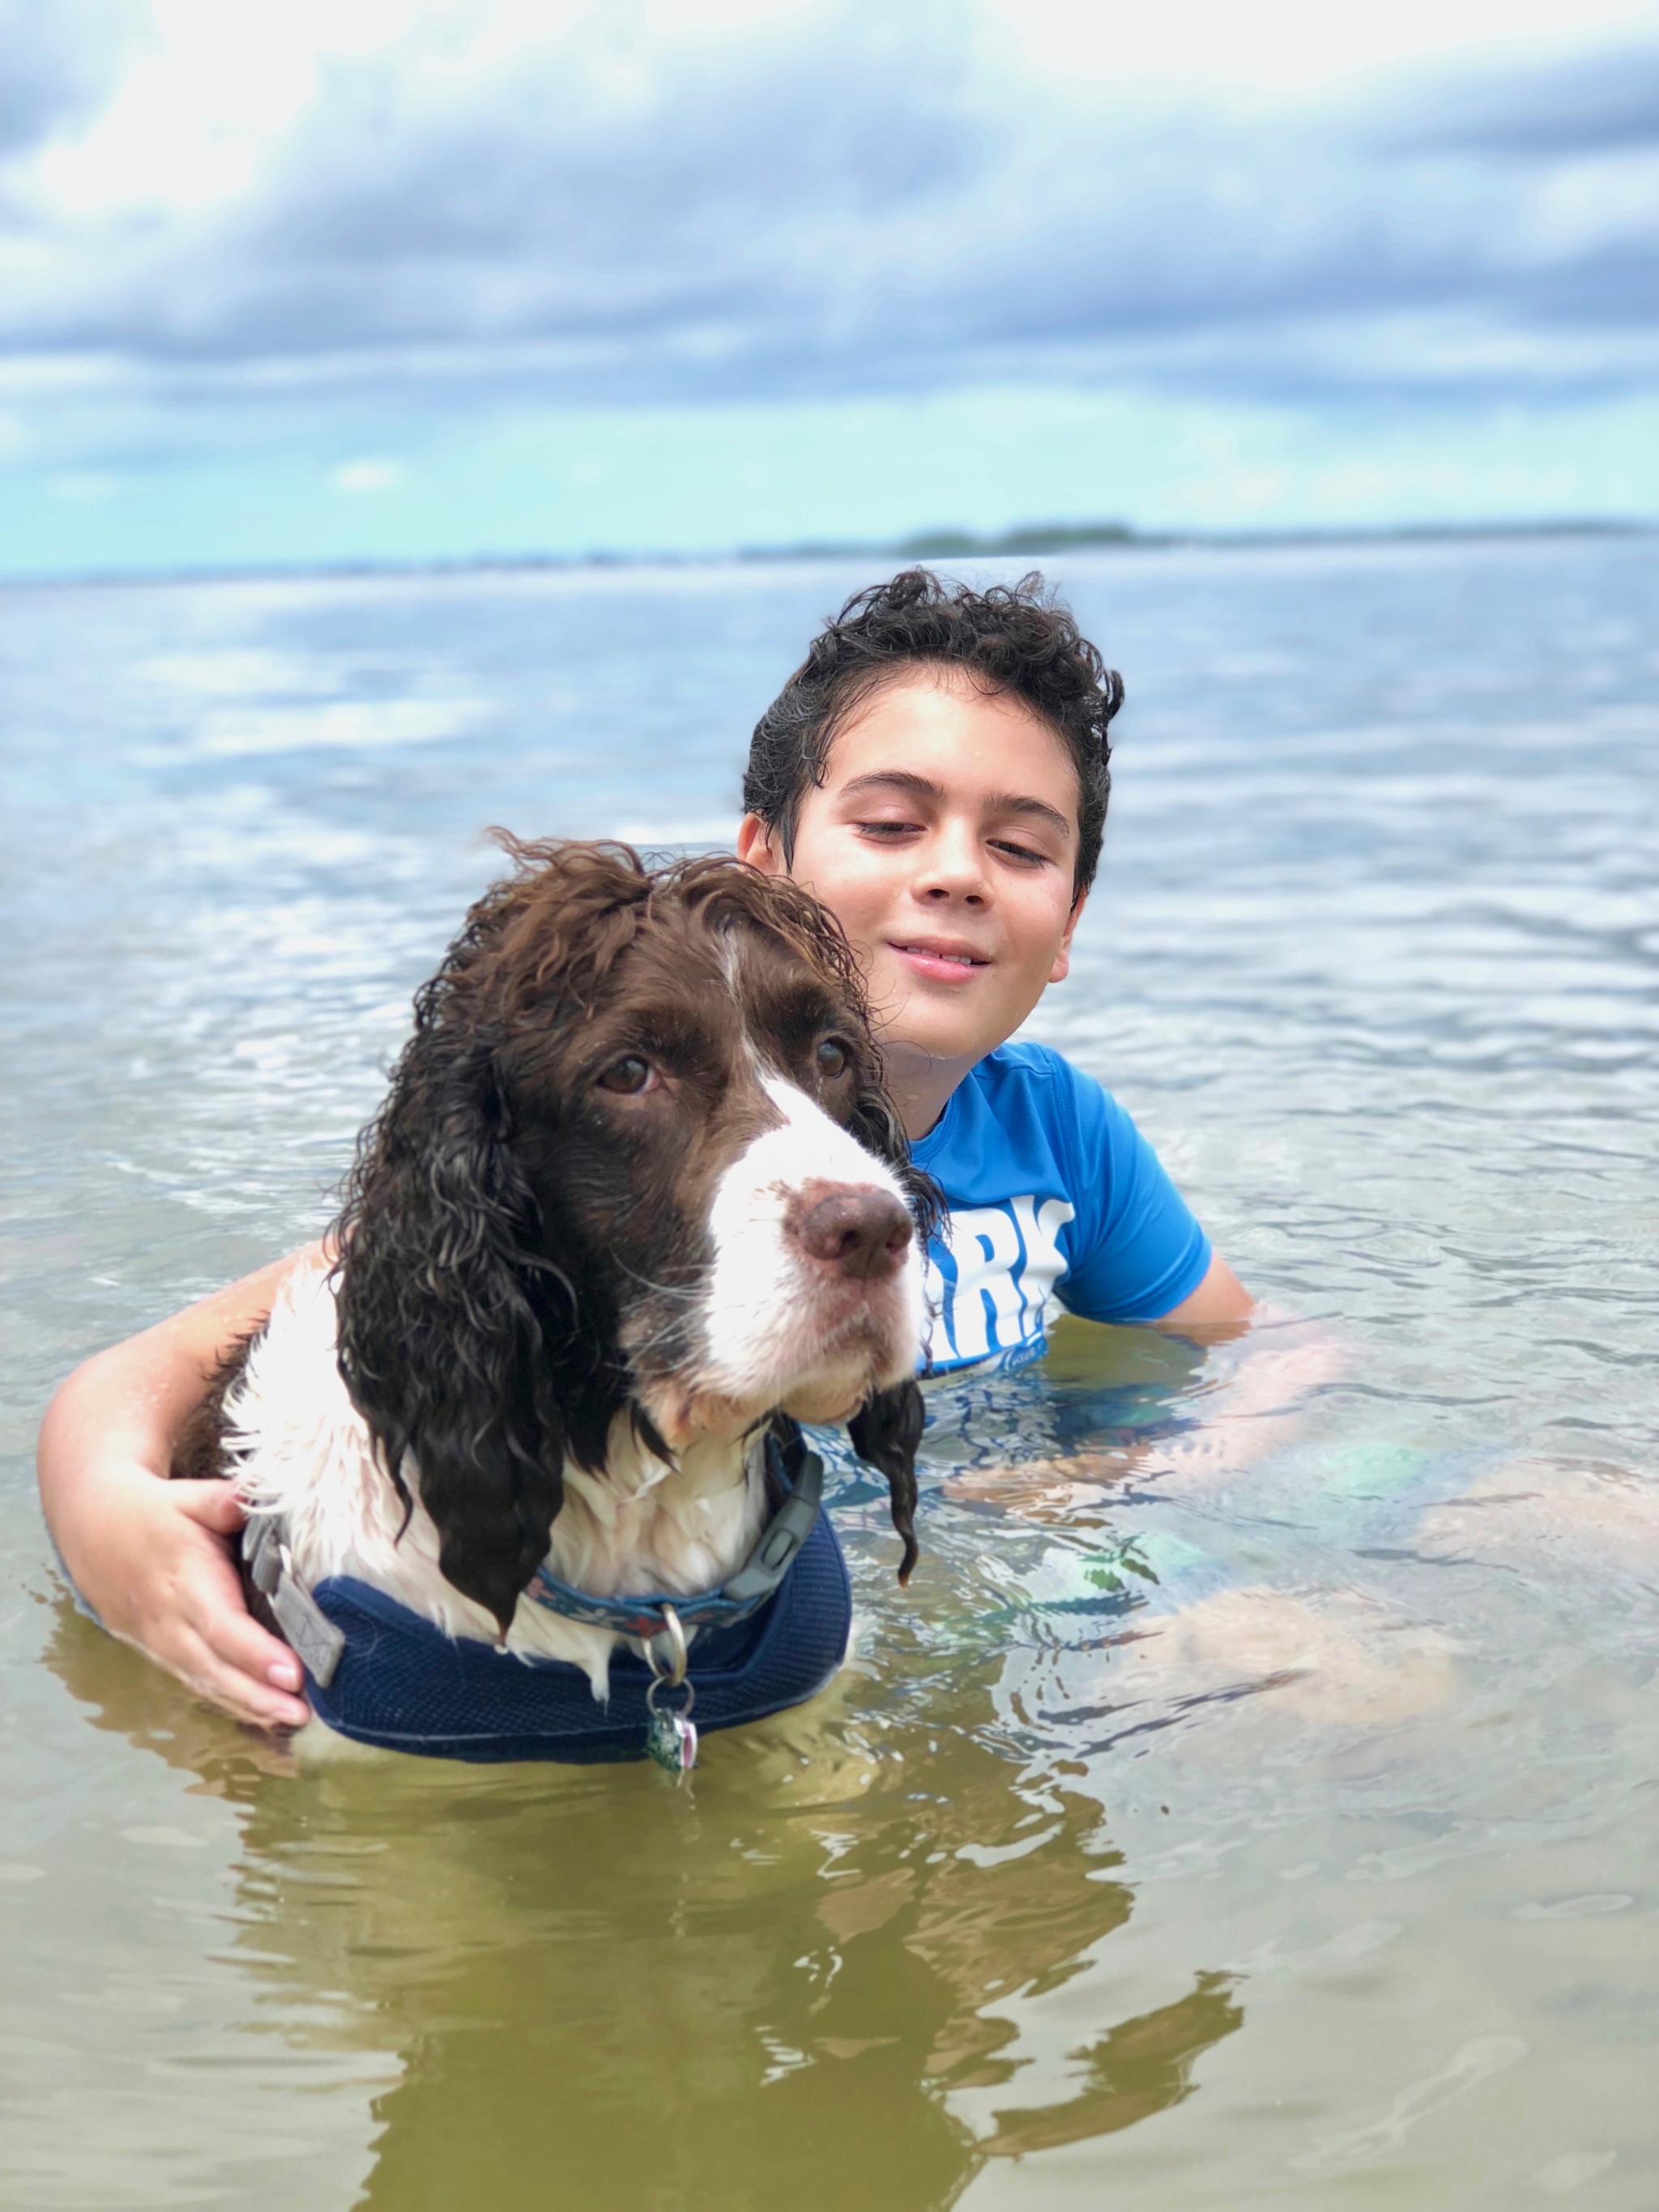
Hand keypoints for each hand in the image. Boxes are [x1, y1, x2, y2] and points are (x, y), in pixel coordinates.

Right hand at [61, 1467, 310, 1730]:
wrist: (94, 1531)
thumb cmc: (153, 1514)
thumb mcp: (187, 1497)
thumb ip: (223, 1501)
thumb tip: (252, 1496)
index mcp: (183, 1581)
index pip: (222, 1626)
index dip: (256, 1653)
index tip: (292, 1672)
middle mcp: (170, 1621)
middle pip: (216, 1667)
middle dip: (259, 1695)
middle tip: (302, 1713)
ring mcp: (162, 1643)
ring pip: (206, 1682)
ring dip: (249, 1706)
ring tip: (293, 1719)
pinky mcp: (161, 1653)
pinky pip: (197, 1683)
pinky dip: (230, 1701)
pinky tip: (264, 1714)